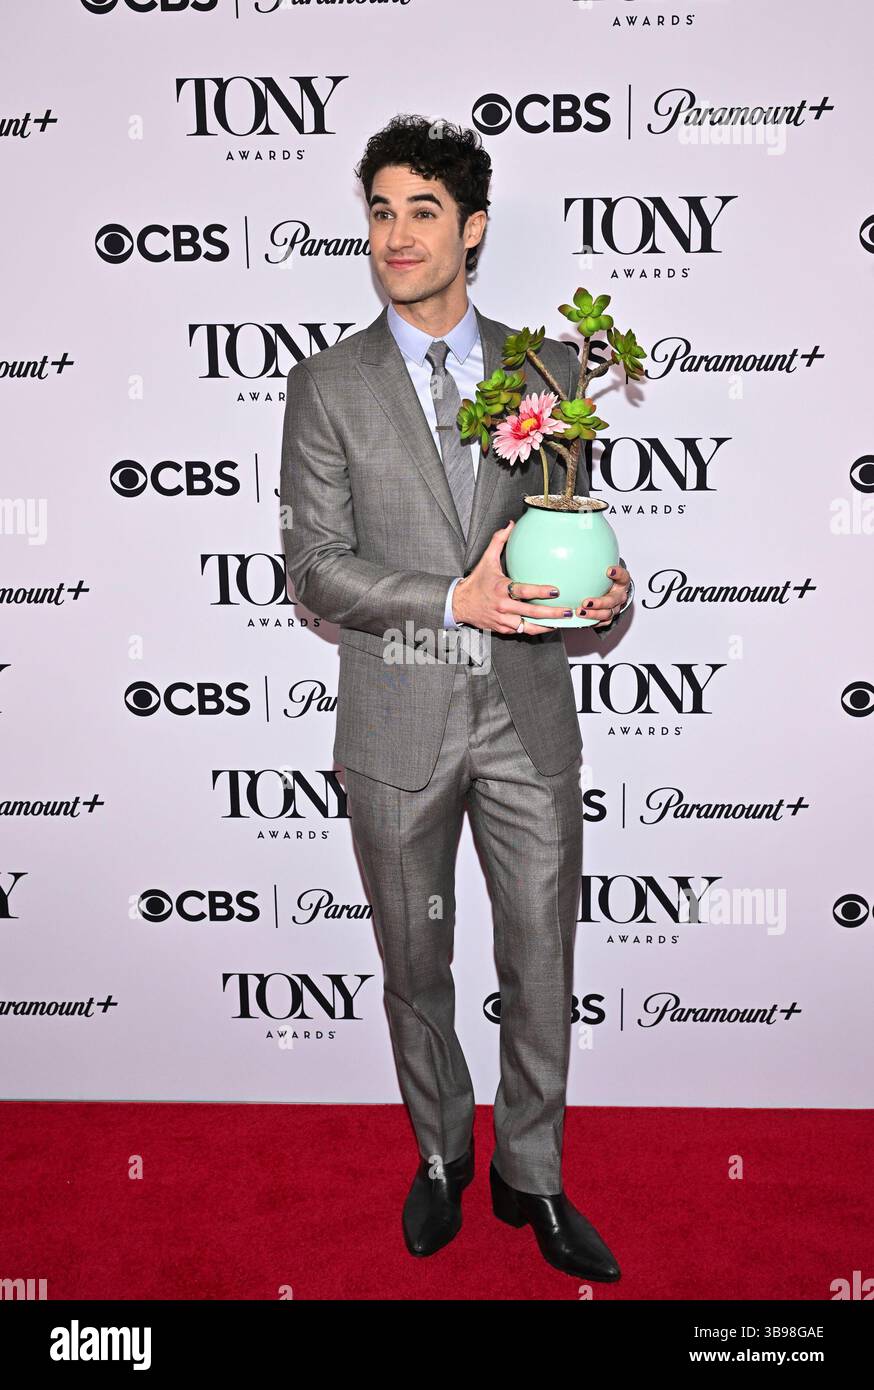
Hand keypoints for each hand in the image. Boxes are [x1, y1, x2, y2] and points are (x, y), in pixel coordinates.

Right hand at [452, 520, 574, 633]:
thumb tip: (511, 525)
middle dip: (552, 613)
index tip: (556, 590)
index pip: (524, 591)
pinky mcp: (502, 629)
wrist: (460, 604)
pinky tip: (547, 626)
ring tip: (561, 623)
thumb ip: (499, 541)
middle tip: (568, 611)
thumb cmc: (476, 582)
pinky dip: (534, 630)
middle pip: (531, 613)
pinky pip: (521, 631)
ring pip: (528, 627)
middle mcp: (503, 606)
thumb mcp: (486, 560)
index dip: (540, 592)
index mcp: (501, 588)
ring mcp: (502, 620)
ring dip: (546, 626)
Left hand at [577, 564, 631, 627]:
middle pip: (612, 600)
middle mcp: (619, 595)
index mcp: (621, 582)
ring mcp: (615, 607)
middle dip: (599, 603)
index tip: (609, 570)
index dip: (618, 574)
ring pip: (607, 613)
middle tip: (586, 602)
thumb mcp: (602, 570)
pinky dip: (591, 622)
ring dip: (593, 614)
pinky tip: (580, 620)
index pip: (623, 576)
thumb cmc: (604, 579)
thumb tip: (575, 554)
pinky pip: (602, 622)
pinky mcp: (609, 617)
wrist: (609, 590)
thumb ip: (595, 563)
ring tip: (580, 612)